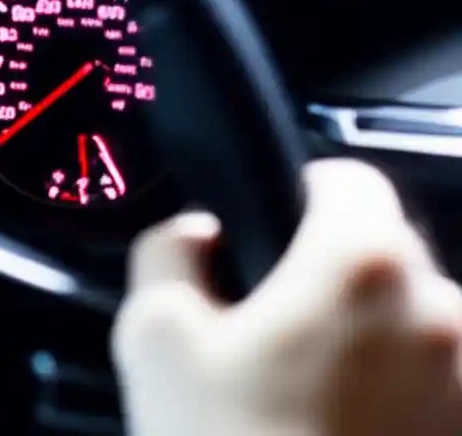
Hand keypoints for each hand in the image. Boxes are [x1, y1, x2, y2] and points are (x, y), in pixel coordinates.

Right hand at [114, 159, 461, 435]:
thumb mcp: (153, 338)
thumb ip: (166, 252)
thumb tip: (192, 234)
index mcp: (361, 264)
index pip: (344, 175)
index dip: (296, 190)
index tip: (272, 226)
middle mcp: (440, 311)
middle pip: (384, 249)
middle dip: (329, 273)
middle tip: (270, 329)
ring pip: (413, 320)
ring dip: (368, 335)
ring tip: (306, 393)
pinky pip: (434, 379)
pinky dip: (396, 388)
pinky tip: (341, 425)